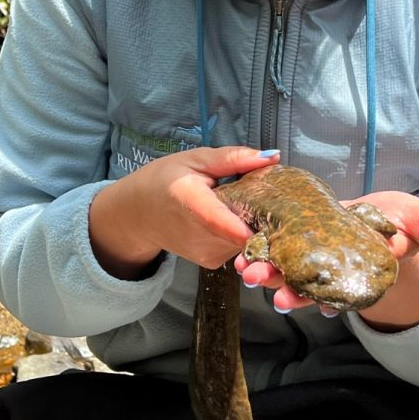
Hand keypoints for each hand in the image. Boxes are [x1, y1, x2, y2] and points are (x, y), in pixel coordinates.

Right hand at [89, 146, 278, 278]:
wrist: (137, 214)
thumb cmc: (164, 180)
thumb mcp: (195, 159)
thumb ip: (233, 159)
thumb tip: (272, 156)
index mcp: (191, 203)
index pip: (224, 221)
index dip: (252, 224)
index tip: (281, 222)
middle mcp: (200, 236)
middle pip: (245, 232)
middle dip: (266, 218)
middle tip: (279, 199)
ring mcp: (206, 254)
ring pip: (246, 242)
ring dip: (255, 225)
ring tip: (251, 205)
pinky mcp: (211, 263)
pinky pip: (238, 247)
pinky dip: (244, 233)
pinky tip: (238, 218)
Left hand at [236, 190, 418, 326]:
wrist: (374, 222)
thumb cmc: (398, 226)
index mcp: (354, 274)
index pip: (338, 293)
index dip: (326, 301)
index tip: (317, 308)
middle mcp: (328, 271)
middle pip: (303, 284)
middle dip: (284, 289)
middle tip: (264, 290)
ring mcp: (308, 256)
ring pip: (281, 270)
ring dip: (263, 272)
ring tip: (244, 271)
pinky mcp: (294, 238)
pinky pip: (271, 247)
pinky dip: (257, 249)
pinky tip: (240, 248)